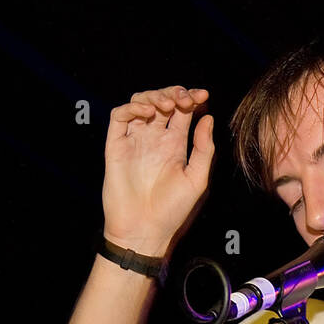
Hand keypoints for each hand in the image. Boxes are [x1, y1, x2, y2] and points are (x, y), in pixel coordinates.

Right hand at [102, 85, 214, 255]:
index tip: (202, 95)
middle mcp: (154, 139)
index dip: (191, 98)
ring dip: (154, 96)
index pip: (183, 112)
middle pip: (162, 102)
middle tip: (184, 99)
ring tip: (167, 106)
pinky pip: (120, 117)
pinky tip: (147, 113)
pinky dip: (132, 107)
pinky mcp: (116, 145)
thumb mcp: (196, 179)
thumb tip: (207, 118)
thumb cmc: (172, 210)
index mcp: (175, 145)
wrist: (144, 230)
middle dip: (174, 93)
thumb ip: (203, 149)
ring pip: (140, 103)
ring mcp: (134, 140)